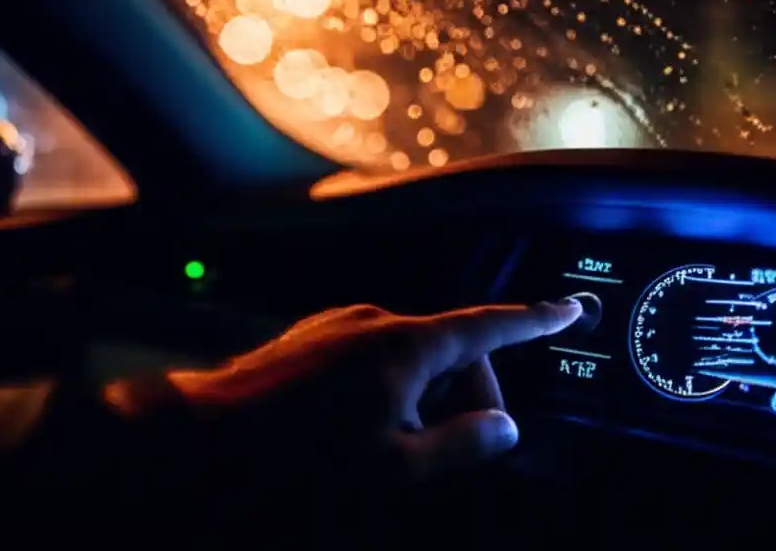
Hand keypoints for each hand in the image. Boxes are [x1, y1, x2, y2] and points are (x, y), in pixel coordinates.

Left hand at [164, 299, 581, 482]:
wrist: (207, 432)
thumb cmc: (300, 458)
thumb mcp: (395, 467)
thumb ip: (462, 443)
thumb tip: (504, 425)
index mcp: (407, 344)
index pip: (490, 325)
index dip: (535, 321)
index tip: (569, 308)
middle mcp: (376, 320)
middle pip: (452, 349)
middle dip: (466, 393)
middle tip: (446, 447)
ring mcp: (340, 324)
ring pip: (409, 355)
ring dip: (420, 395)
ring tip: (385, 446)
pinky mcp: (313, 337)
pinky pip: (371, 355)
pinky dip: (384, 387)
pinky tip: (353, 428)